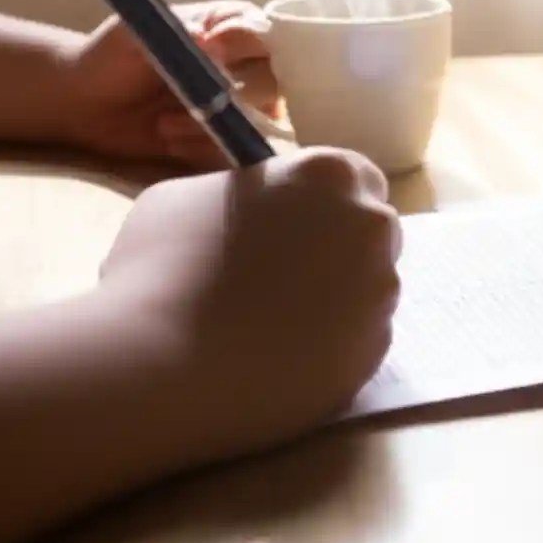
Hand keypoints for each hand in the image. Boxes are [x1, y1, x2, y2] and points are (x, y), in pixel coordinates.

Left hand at [62, 1, 280, 171]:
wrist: (82, 103)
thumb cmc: (107, 57)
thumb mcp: (131, 33)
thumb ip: (171, 32)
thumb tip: (210, 41)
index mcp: (226, 29)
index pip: (267, 34)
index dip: (254, 51)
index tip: (220, 62)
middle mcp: (241, 67)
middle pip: (271, 85)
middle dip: (225, 99)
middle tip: (182, 100)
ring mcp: (234, 106)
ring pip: (253, 124)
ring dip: (206, 129)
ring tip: (164, 125)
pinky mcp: (221, 139)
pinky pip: (234, 152)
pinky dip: (200, 150)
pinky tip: (168, 141)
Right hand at [99, 148, 400, 457]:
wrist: (161, 368)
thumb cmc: (161, 267)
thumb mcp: (186, 199)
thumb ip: (243, 197)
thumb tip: (256, 213)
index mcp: (330, 174)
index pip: (355, 175)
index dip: (326, 200)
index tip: (299, 219)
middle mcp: (371, 228)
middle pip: (371, 232)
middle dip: (339, 247)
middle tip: (287, 273)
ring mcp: (381, 294)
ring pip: (369, 290)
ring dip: (335, 299)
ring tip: (273, 323)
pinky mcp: (375, 353)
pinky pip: (358, 341)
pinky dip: (330, 347)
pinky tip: (282, 357)